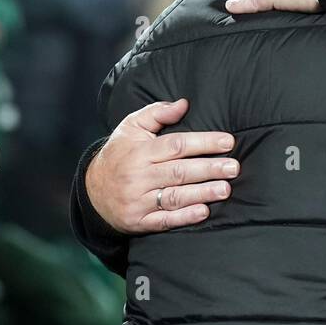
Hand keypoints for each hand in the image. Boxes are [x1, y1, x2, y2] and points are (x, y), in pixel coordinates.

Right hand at [85, 98, 237, 233]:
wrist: (92, 191)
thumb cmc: (119, 154)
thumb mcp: (131, 128)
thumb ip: (157, 113)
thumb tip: (184, 103)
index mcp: (140, 152)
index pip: (176, 145)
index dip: (204, 143)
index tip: (227, 142)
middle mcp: (138, 176)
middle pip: (179, 172)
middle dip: (209, 169)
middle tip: (233, 168)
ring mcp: (138, 200)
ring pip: (174, 196)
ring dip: (202, 193)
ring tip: (225, 189)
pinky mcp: (139, 221)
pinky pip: (164, 220)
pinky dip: (185, 217)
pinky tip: (204, 211)